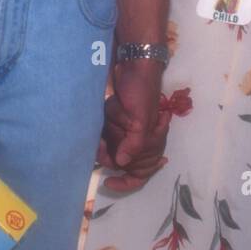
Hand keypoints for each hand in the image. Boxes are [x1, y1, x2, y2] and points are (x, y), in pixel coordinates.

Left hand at [100, 59, 170, 191]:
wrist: (133, 65)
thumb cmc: (142, 91)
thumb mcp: (142, 117)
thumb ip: (135, 142)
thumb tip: (121, 163)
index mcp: (151, 143)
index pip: (141, 175)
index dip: (125, 184)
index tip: (107, 182)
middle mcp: (139, 141)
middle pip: (120, 164)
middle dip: (109, 157)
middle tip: (99, 147)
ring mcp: (126, 131)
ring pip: (111, 150)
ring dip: (102, 145)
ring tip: (98, 134)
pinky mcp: (116, 121)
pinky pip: (105, 136)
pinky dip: (100, 134)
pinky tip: (99, 126)